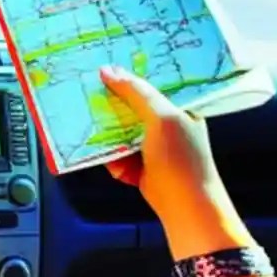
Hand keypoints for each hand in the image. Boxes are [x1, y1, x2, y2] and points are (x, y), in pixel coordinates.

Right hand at [100, 65, 252, 259]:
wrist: (186, 209)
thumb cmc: (183, 162)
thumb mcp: (162, 119)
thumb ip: (136, 93)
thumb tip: (108, 71)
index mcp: (180, 109)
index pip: (152, 83)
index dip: (130, 74)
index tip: (104, 67)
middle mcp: (166, 126)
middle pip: (130, 107)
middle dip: (111, 105)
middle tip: (90, 95)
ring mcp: (152, 147)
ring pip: (119, 131)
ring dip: (109, 137)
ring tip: (102, 139)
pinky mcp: (140, 166)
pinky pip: (116, 155)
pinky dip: (113, 161)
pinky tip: (120, 168)